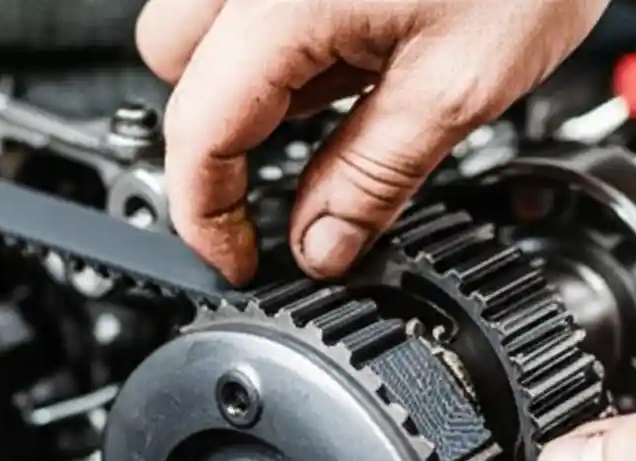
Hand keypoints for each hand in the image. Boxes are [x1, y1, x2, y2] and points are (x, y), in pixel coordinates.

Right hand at [136, 0, 610, 283]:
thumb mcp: (459, 88)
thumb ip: (375, 175)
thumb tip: (322, 244)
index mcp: (281, 0)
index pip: (198, 130)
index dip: (207, 216)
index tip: (238, 259)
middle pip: (176, 69)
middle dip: (222, 135)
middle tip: (291, 180)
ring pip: (206, 28)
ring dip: (254, 82)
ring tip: (348, 95)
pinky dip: (286, 40)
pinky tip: (357, 49)